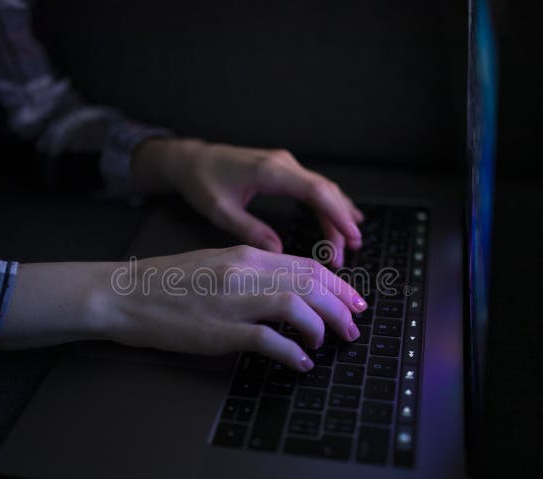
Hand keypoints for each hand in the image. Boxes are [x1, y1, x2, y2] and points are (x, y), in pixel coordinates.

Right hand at [99, 246, 367, 370]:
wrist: (124, 294)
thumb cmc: (167, 282)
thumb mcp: (216, 263)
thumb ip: (252, 272)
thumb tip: (290, 289)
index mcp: (245, 255)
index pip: (307, 266)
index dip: (339, 285)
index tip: (355, 302)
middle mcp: (244, 273)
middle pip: (310, 283)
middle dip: (341, 307)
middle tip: (353, 328)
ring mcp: (232, 301)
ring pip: (297, 305)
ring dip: (322, 327)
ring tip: (327, 343)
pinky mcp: (219, 331)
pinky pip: (268, 340)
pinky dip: (292, 352)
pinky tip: (300, 362)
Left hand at [132, 139, 363, 267]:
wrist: (191, 159)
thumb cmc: (201, 182)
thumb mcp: (221, 211)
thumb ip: (250, 231)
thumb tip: (279, 253)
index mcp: (269, 171)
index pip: (315, 191)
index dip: (337, 214)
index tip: (351, 236)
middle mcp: (283, 164)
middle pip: (325, 192)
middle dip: (339, 223)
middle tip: (344, 255)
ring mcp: (285, 164)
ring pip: (323, 189)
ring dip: (337, 214)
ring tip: (350, 243)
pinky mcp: (284, 169)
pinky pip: (314, 186)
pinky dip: (330, 203)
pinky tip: (344, 217)